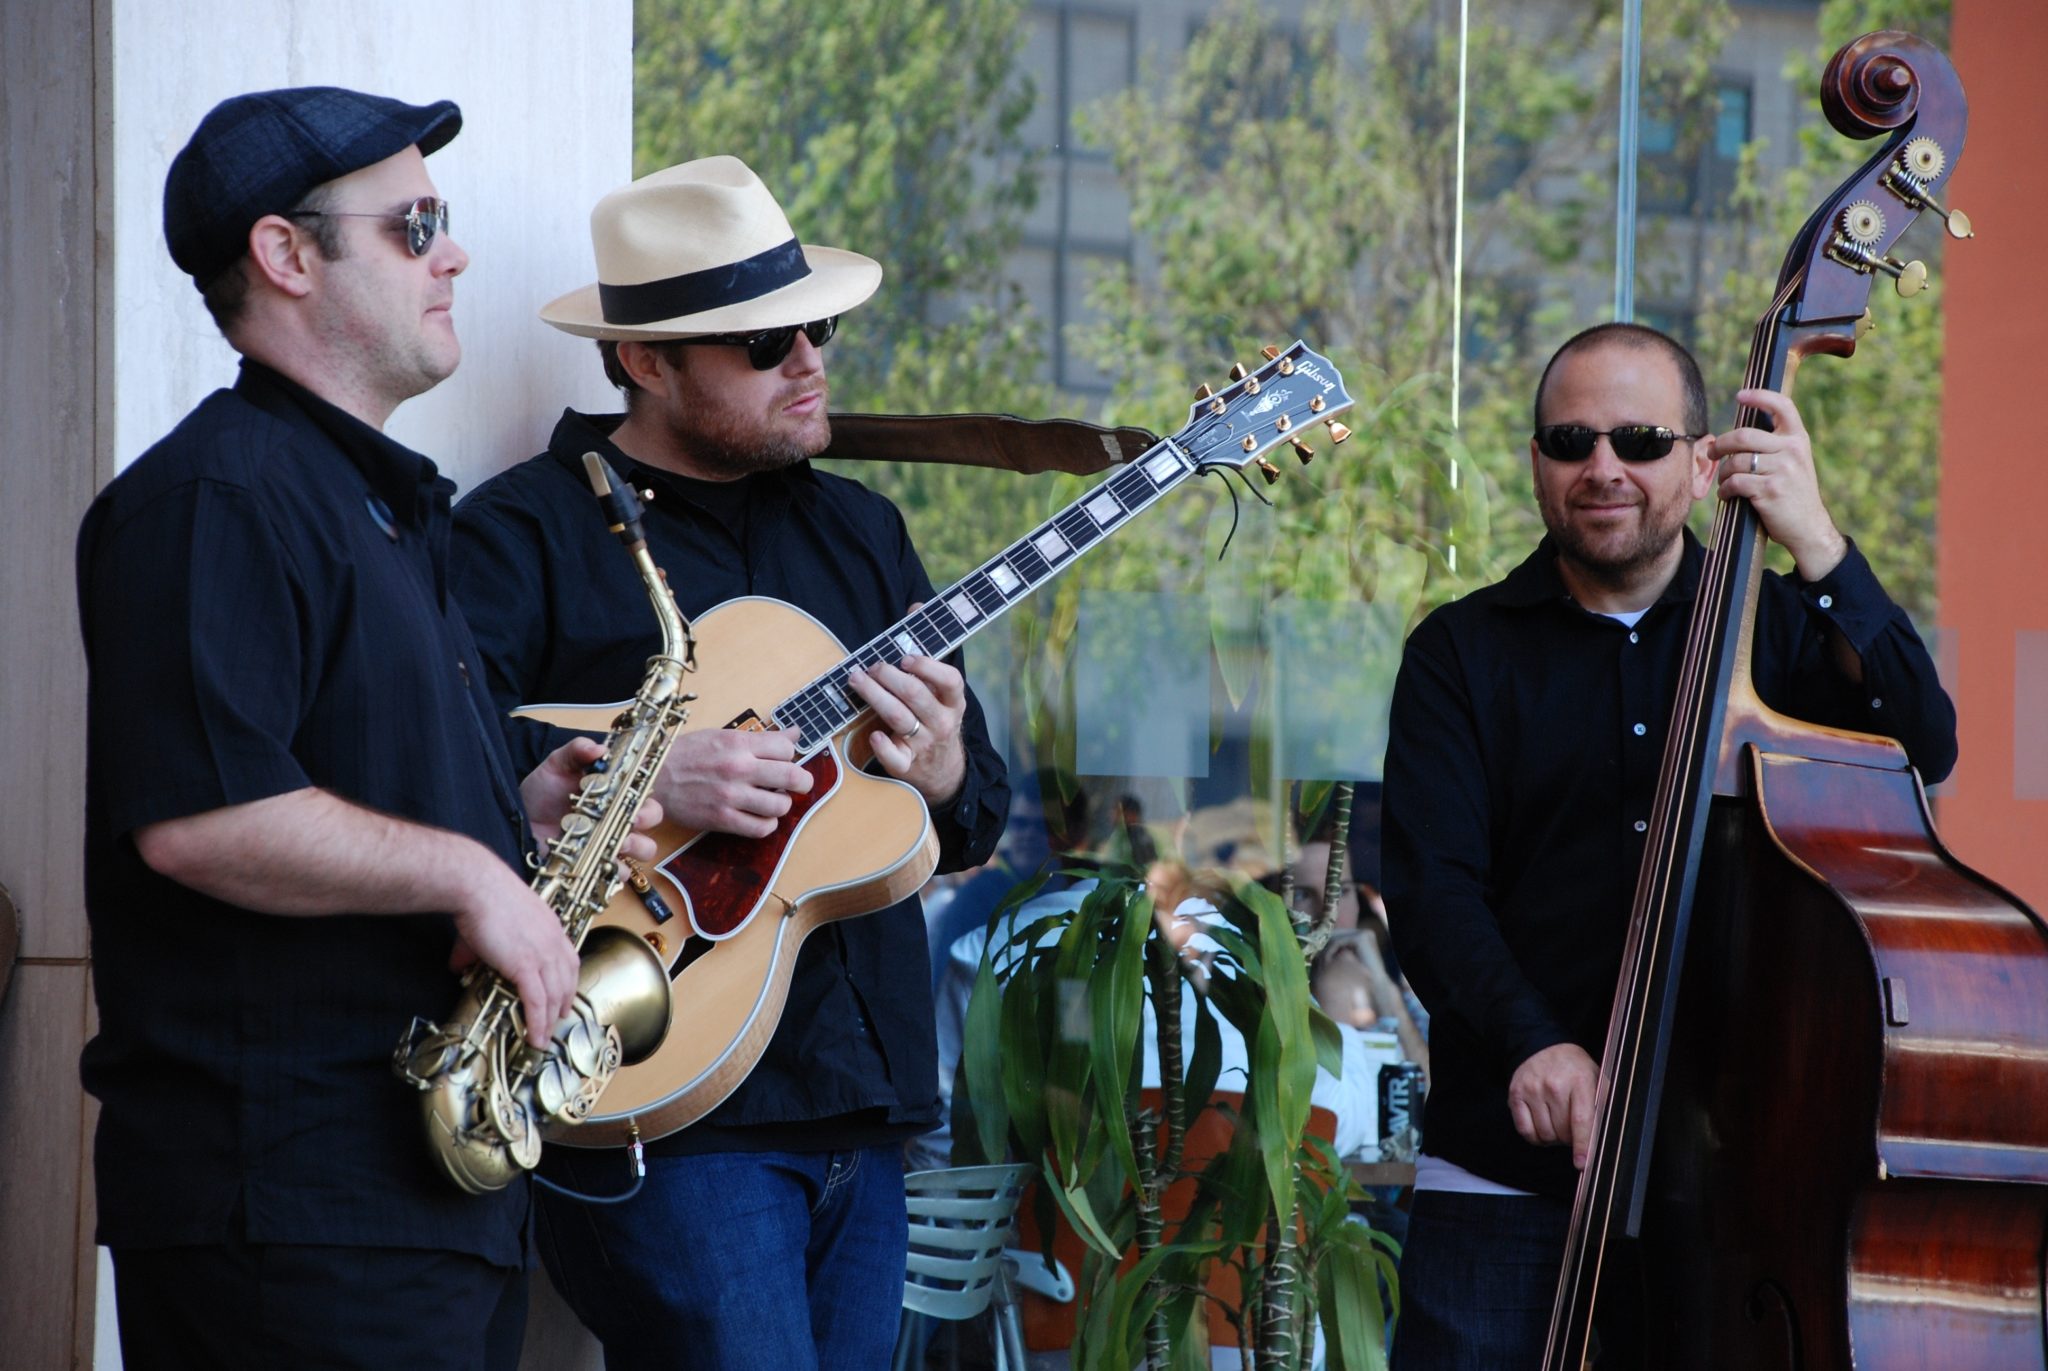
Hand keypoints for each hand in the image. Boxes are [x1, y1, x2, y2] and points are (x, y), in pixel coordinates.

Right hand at [447, 855, 580, 1048]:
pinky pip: (537, 1001)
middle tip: (558, 1020)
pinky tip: (534, 1036)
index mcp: (551, 926)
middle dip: (564, 1003)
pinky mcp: (525, 965)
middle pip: (567, 979)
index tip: (564, 994)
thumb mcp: (490, 922)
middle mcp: (553, 941)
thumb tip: (457, 966)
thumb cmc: (481, 895)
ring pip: (554, 995)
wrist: (477, 885)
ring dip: (550, 1020)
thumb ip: (477, 948)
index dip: (568, 980)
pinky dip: (537, 1022)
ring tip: (543, 1037)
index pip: (569, 958)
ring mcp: (542, 954)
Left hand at [523, 736, 663, 861]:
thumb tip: (598, 748)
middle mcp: (619, 816)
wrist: (519, 818)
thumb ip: (576, 751)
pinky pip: (620, 873)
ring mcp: (610, 841)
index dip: (647, 791)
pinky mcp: (598, 862)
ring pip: (645, 848)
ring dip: (637, 846)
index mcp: (616, 791)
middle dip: (646, 819)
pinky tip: (601, 864)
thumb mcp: (557, 765)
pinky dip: (616, 871)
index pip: (646, 791)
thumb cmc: (543, 790)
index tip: (637, 793)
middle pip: (652, 819)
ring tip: (617, 844)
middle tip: (630, 819)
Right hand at [653, 726, 812, 838]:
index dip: (789, 754)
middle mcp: (739, 768)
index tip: (782, 759)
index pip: (787, 747)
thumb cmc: (684, 753)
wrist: (652, 776)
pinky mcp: (722, 820)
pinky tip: (760, 817)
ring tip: (771, 801)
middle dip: (802, 781)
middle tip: (798, 784)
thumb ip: (759, 738)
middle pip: (793, 776)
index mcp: (738, 743)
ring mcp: (731, 796)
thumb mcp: (721, 735)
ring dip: (781, 804)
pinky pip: (760, 828)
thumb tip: (794, 733)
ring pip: (780, 806)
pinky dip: (767, 825)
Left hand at [848, 643, 966, 807]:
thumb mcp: (940, 690)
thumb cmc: (935, 718)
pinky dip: (883, 747)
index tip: (906, 657)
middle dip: (889, 677)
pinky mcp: (907, 765)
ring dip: (876, 697)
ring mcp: (924, 744)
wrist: (944, 770)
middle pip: (916, 696)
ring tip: (856, 680)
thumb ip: (927, 649)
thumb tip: (915, 606)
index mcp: (953, 702)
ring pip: (899, 718)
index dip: (929, 667)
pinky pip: (895, 758)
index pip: (950, 681)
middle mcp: (942, 722)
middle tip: (870, 666)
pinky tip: (873, 734)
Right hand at [1508, 1042, 1600, 1169]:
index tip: (1582, 1163)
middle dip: (1570, 1138)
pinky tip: (1542, 1126)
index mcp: (1579, 1080)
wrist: (1543, 1046)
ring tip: (1557, 1123)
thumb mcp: (1596, 1079)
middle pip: (1562, 1132)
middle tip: (1572, 1127)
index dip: (1582, 1145)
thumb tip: (1606, 1136)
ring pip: (1544, 1135)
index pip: (1581, 1120)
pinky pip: (1525, 1131)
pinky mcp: (1515, 1095)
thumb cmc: (1574, 1068)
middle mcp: (1553, 1085)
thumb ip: (1603, 1105)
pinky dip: (1535, 1136)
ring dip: (1553, 1138)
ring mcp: (1532, 1090)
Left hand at [1707, 388, 1847, 580]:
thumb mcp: (1794, 462)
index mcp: (1798, 439)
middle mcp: (1792, 450)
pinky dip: (1725, 490)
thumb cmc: (1794, 493)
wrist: (1808, 527)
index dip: (1760, 396)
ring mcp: (1782, 470)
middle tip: (1713, 452)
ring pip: (1735, 461)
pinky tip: (1728, 495)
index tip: (1740, 395)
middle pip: (1743, 435)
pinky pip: (1735, 482)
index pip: (1782, 406)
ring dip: (1723, 473)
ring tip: (1726, 482)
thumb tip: (1739, 432)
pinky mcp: (1770, 490)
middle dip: (1721, 445)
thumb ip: (1775, 445)